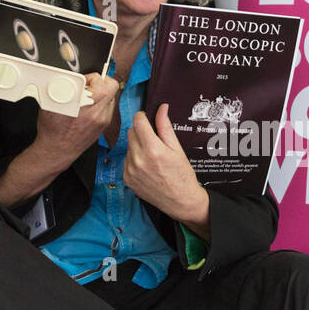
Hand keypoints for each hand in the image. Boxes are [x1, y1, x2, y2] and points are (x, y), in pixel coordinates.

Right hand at [33, 72, 118, 168]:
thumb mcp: (50, 103)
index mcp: (82, 104)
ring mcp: (102, 119)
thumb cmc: (52, 128)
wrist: (58, 149)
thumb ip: (61, 87)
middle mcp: (95, 111)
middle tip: (90, 85)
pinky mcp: (104, 124)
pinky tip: (90, 107)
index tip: (83, 81)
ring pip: (112, 96)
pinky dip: (102, 103)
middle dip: (101, 81)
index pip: (97, 80)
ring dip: (102, 92)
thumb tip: (66, 78)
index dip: (90, 77)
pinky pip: (109, 107)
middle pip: (111, 86)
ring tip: (89, 96)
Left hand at [124, 103, 209, 236]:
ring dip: (137, 146)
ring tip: (152, 157)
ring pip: (128, 146)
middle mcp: (138, 159)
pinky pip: (126, 160)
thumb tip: (162, 108)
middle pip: (131, 132)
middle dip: (141, 132)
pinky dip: (134, 159)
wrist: (180, 201)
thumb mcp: (177, 149)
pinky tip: (147, 167)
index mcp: (153, 149)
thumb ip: (165, 127)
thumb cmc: (182, 175)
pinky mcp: (126, 178)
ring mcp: (130, 170)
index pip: (138, 121)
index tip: (148, 119)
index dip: (143, 117)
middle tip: (154, 140)